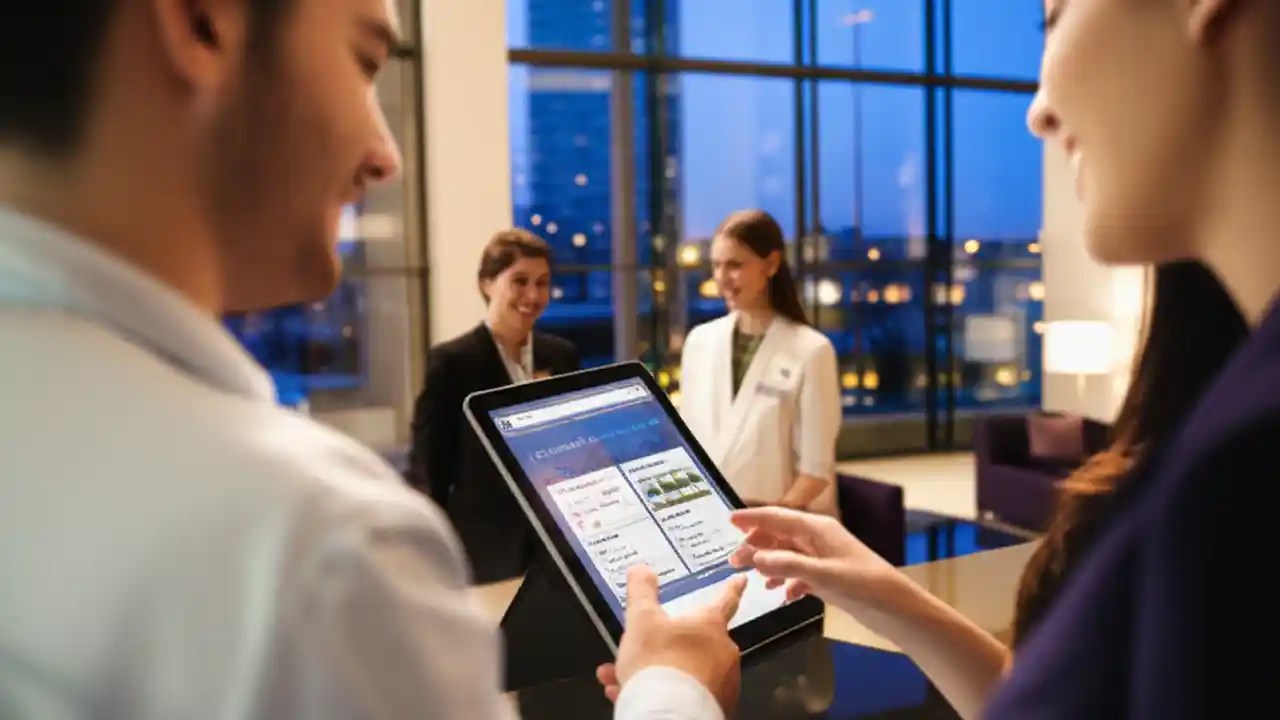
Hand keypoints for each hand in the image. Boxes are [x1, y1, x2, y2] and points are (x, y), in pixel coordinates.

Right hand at [596, 565, 746, 713]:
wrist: (669, 715)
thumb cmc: (658, 662)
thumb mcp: (641, 620)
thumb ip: (641, 592)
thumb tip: (641, 568)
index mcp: (710, 625)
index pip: (725, 599)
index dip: (731, 588)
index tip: (742, 580)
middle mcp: (723, 653)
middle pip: (696, 641)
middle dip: (664, 645)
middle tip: (642, 649)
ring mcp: (721, 683)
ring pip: (684, 671)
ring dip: (655, 672)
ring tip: (623, 679)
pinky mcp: (713, 709)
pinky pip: (684, 695)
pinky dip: (661, 693)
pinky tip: (631, 696)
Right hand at [728, 507, 901, 614]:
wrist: (895, 607)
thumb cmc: (864, 584)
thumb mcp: (823, 575)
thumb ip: (787, 565)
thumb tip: (752, 557)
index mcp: (818, 528)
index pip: (778, 516)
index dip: (752, 517)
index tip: (729, 520)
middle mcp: (818, 538)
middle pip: (779, 535)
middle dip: (756, 545)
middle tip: (733, 560)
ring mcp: (823, 557)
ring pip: (787, 554)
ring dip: (769, 564)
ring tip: (753, 578)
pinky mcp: (827, 576)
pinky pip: (799, 573)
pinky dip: (787, 581)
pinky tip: (782, 595)